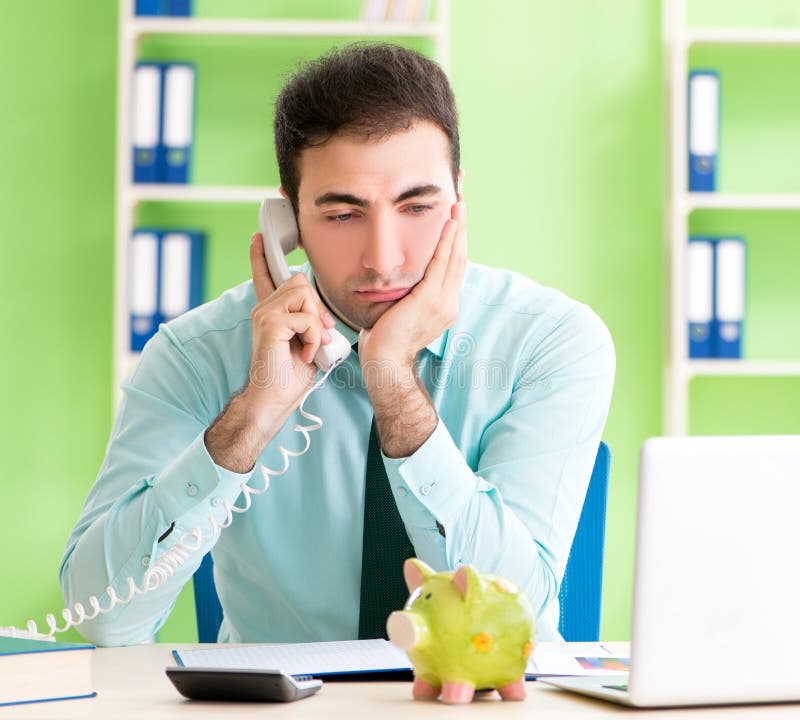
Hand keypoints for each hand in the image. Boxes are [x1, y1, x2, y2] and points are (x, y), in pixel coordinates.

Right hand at [244, 232, 335, 420]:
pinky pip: (306, 318)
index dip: (261, 257)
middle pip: (299, 281)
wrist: (275, 400)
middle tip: (321, 335)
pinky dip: (314, 338)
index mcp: (271, 312)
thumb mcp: (307, 343)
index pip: (264, 276)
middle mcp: (264, 309)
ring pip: (304, 295)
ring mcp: (264, 315)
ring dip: (317, 324)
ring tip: (313, 346)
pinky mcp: (271, 325)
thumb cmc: (291, 376)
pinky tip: (307, 354)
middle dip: (318, 307)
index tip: (258, 237)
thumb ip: (310, 323)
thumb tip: (325, 318)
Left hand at [357, 200, 466, 372]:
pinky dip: (447, 243)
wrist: (385, 361)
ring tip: (459, 202)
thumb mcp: (402, 310)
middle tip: (462, 196)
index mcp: (445, 304)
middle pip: (460, 255)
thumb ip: (408, 292)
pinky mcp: (430, 299)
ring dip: (458, 227)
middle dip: (462, 224)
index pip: (454, 264)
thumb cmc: (385, 338)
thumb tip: (401, 278)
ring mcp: (443, 301)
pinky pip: (442, 264)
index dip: (458, 238)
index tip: (458, 215)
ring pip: (455, 257)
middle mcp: (449, 302)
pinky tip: (450, 224)